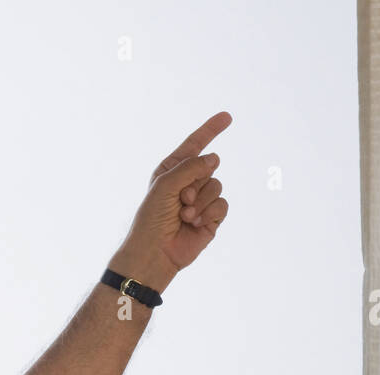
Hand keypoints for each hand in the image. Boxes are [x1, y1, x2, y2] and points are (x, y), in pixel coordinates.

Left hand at [111, 111, 231, 292]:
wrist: (155, 252)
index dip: (210, 130)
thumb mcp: (165, 185)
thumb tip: (214, 158)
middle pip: (209, 167)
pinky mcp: (211, 218)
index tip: (227, 117)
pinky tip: (194, 224)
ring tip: (185, 216)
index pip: (194, 145)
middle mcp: (188, 182)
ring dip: (201, 202)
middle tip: (181, 200)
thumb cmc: (152, 219)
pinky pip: (223, 205)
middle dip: (196, 182)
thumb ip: (190, 167)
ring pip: (217, 186)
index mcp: (172, 170)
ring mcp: (201, 200)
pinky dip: (209, 213)